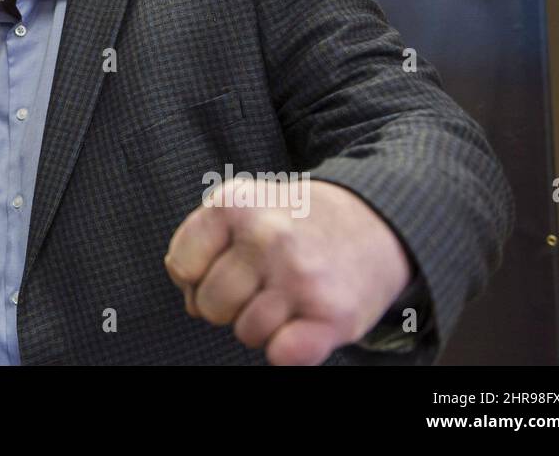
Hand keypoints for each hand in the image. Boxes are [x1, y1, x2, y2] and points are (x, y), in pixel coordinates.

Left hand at [164, 176, 411, 364]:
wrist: (377, 220)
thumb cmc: (296, 221)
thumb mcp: (244, 206)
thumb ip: (203, 245)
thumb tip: (191, 303)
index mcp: (235, 203)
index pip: (181, 265)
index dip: (197, 275)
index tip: (225, 264)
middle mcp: (267, 237)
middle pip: (210, 305)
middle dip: (229, 303)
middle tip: (262, 281)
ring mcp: (302, 276)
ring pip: (246, 333)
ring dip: (263, 325)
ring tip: (289, 294)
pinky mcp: (334, 314)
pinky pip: (282, 355)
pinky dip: (288, 349)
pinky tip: (303, 321)